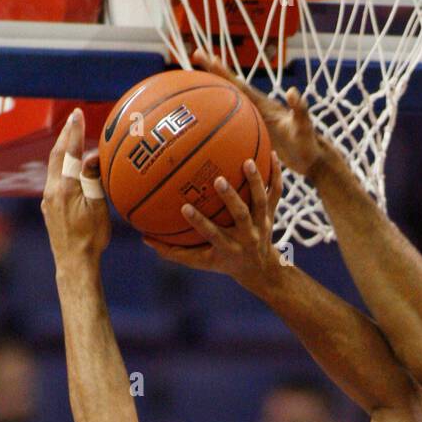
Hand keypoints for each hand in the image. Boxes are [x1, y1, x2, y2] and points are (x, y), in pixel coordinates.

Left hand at [41, 107, 110, 265]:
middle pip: (56, 155)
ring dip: (62, 150)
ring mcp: (47, 199)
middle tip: (73, 118)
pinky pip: (54, 179)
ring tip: (72, 137)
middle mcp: (52, 190)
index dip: (73, 132)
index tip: (77, 114)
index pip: (69, 153)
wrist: (74, 263)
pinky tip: (68, 167)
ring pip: (53, 167)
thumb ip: (93, 181)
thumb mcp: (98, 209)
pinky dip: (61, 166)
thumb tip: (91, 157)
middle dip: (65, 135)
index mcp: (65, 188)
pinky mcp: (48, 207)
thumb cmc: (91, 240)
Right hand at [144, 154, 284, 289]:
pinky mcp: (272, 213)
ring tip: (247, 161)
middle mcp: (248, 235)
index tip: (184, 207)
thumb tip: (145, 239)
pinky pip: (276, 192)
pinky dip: (276, 174)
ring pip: (261, 201)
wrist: (261, 268)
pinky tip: (272, 153)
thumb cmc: (224, 262)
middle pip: (241, 215)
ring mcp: (262, 223)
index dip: (200, 223)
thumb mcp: (200, 261)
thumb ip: (174, 252)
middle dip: (231, 198)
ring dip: (255, 181)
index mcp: (230, 247)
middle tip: (218, 180)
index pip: (213, 235)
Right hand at [191, 49, 324, 177]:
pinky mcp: (257, 132)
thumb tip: (292, 91)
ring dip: (215, 92)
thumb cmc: (309, 143)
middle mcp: (258, 108)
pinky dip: (222, 118)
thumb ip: (299, 109)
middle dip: (214, 71)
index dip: (224, 72)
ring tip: (197, 81)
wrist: (313, 159)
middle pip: (231, 88)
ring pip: (230, 103)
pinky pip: (234, 124)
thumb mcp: (304, 127)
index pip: (239, 85)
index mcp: (264, 105)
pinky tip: (211, 121)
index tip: (208, 57)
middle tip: (196, 55)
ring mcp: (257, 120)